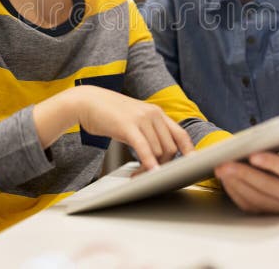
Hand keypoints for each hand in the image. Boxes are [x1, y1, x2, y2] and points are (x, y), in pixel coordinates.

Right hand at [70, 86, 195, 170]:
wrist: (86, 101)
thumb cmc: (109, 114)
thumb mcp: (135, 120)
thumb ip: (149, 131)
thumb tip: (159, 153)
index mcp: (157, 113)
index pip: (181, 135)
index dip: (189, 152)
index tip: (192, 166)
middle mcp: (153, 114)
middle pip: (170, 148)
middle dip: (163, 166)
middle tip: (149, 176)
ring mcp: (141, 118)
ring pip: (158, 150)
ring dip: (150, 168)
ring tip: (137, 176)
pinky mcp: (128, 125)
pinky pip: (144, 147)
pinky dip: (148, 162)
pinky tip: (149, 172)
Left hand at [213, 131, 278, 213]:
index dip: (272, 163)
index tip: (253, 155)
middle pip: (268, 187)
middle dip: (245, 174)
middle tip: (225, 163)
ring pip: (255, 198)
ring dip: (235, 183)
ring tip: (221, 168)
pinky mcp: (266, 213)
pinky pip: (247, 205)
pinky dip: (234, 191)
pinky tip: (224, 178)